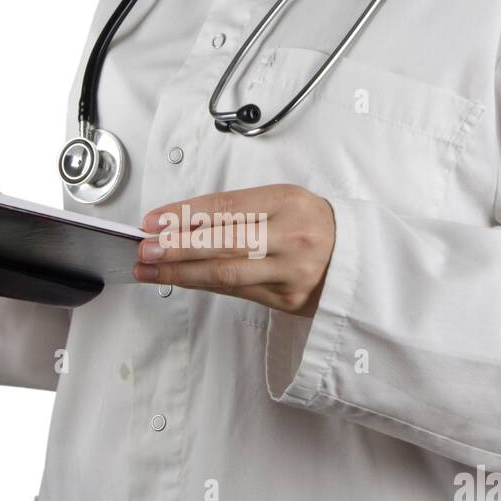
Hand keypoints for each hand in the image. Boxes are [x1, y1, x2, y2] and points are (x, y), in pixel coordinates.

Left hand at [134, 184, 335, 316]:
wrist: (355, 257)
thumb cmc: (309, 224)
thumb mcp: (281, 201)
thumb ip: (237, 211)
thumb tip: (180, 221)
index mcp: (287, 202)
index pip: (226, 207)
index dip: (185, 215)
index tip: (153, 221)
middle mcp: (290, 236)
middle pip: (223, 242)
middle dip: (177, 247)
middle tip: (145, 249)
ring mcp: (290, 271)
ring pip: (226, 273)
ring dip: (181, 273)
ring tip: (150, 270)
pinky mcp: (288, 299)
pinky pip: (237, 291)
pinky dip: (204, 285)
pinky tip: (180, 280)